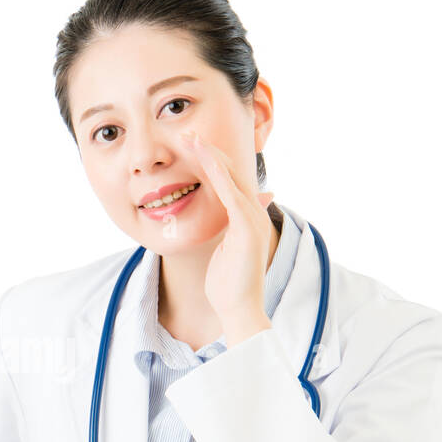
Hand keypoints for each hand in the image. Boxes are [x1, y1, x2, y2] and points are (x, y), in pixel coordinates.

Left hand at [183, 130, 276, 343]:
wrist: (240, 309)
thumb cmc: (227, 285)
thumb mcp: (224, 250)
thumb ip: (227, 230)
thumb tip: (227, 218)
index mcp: (247, 217)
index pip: (230, 181)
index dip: (212, 161)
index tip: (192, 146)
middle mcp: (254, 213)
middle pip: (232, 173)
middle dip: (209, 151)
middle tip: (187, 132)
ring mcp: (253, 219)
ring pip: (231, 177)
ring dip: (210, 155)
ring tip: (191, 137)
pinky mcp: (247, 228)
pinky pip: (230, 194)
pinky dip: (217, 174)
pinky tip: (204, 157)